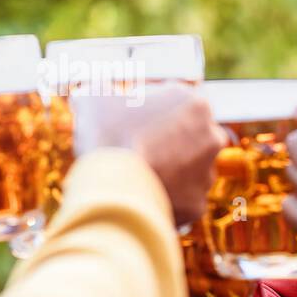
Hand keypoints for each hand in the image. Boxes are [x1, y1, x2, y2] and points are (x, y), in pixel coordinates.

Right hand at [72, 85, 225, 226]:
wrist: (112, 187)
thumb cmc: (106, 136)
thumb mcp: (91, 99)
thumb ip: (94, 92)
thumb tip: (85, 94)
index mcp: (195, 103)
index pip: (173, 101)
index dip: (148, 108)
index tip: (129, 118)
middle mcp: (211, 137)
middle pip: (189, 135)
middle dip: (168, 140)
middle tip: (137, 146)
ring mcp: (207, 173)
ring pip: (189, 170)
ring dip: (170, 171)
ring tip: (138, 175)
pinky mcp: (197, 205)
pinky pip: (181, 201)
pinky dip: (164, 200)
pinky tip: (142, 197)